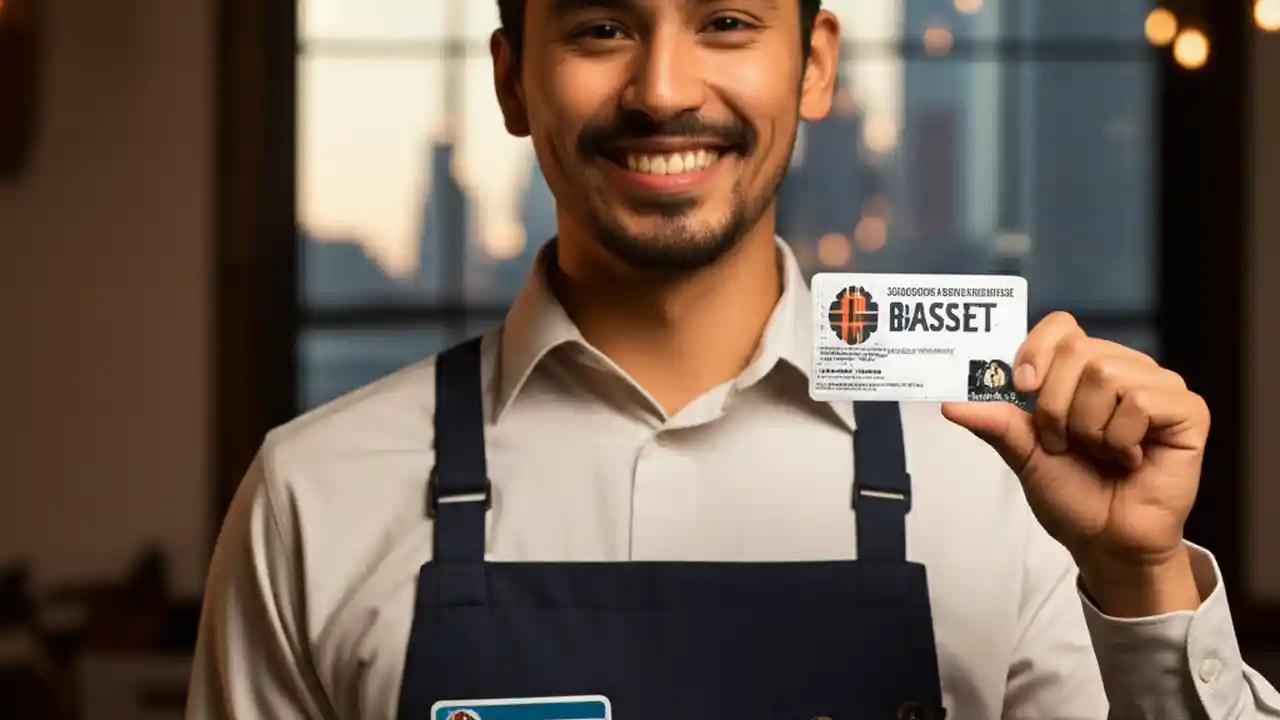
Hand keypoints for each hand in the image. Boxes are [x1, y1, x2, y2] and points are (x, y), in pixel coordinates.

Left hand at [941, 312, 1209, 614]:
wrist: (1105, 541)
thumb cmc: (1072, 495)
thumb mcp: (1023, 454)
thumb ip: (995, 422)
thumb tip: (951, 402)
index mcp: (1084, 370)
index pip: (1061, 326)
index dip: (1036, 350)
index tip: (1021, 386)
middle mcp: (1124, 369)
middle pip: (1078, 351)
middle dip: (1055, 406)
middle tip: (1064, 443)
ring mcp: (1159, 386)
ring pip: (1107, 374)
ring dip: (1088, 427)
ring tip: (1099, 453)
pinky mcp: (1188, 411)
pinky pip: (1141, 401)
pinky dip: (1121, 439)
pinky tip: (1129, 460)